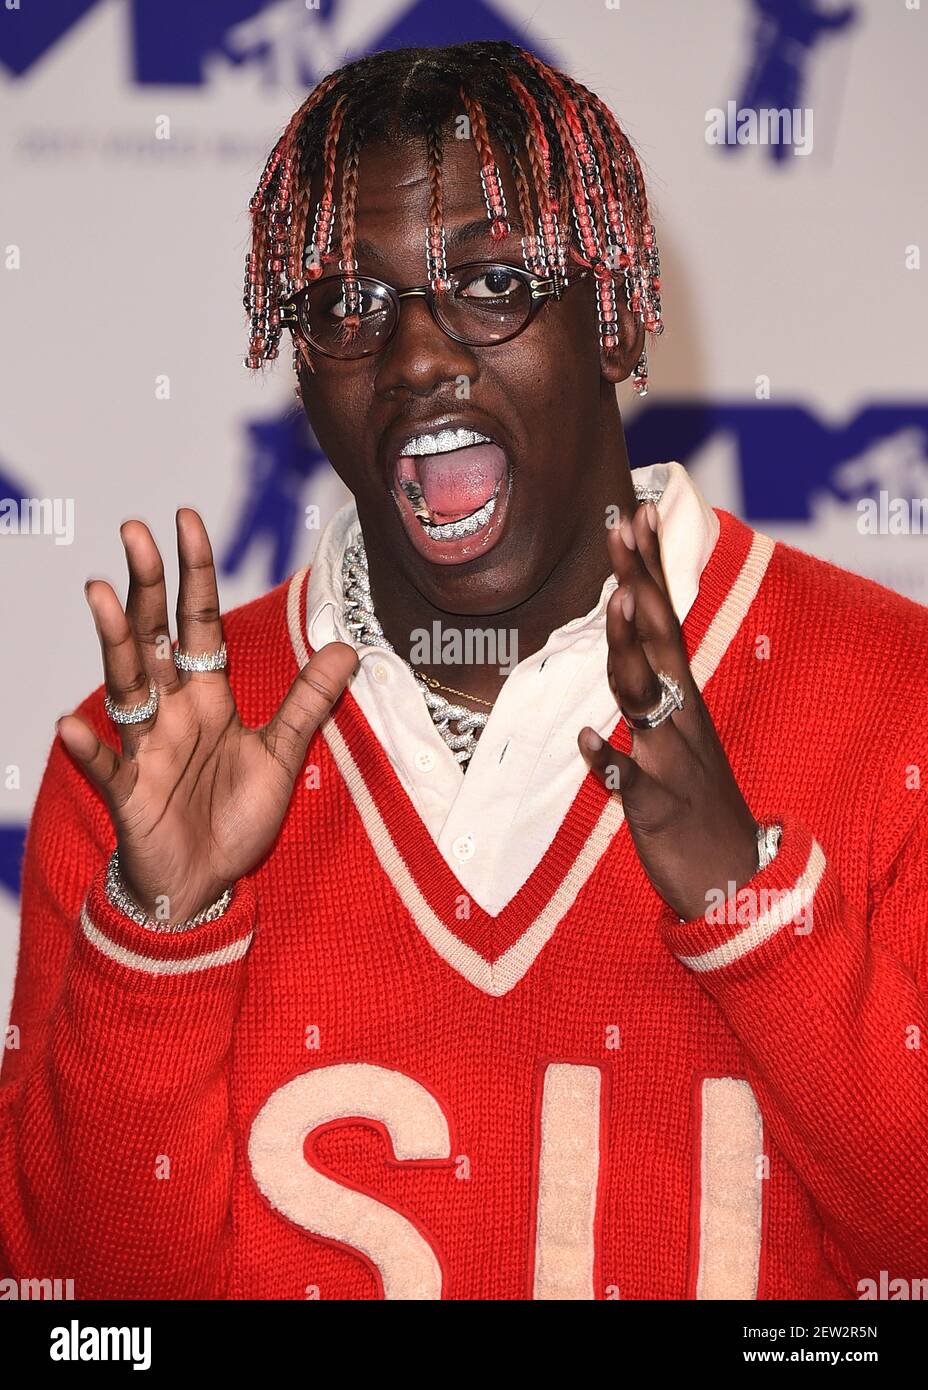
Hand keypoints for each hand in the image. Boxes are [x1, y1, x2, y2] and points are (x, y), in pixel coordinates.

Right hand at [58, 508, 356, 923]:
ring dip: (113, 641)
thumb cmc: (232, 817)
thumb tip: (347, 646)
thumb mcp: (282, 754)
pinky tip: (70, 722)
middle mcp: (171, 711)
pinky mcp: (129, 794)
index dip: (195, 574)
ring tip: (99, 593)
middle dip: (148, 585)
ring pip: (127, 685)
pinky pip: (106, 768)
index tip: (188, 520)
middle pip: (156, 637)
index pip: (199, 624)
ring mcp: (146, 748)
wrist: (204, 884)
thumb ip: (308, 701)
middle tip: (135, 530)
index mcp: (207, 697)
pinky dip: (88, 747)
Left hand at [578, 501, 758, 921]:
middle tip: (621, 525)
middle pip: (657, 638)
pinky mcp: (658, 808)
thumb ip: (648, 676)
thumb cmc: (694, 797)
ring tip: (614, 605)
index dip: (649, 565)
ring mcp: (671, 760)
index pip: (663, 617)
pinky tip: (589, 744)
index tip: (636, 509)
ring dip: (630, 650)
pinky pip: (633, 783)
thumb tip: (623, 614)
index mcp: (681, 696)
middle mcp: (680, 716)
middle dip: (638, 581)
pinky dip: (612, 763)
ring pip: (647, 698)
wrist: (732, 877)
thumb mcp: (675, 728)